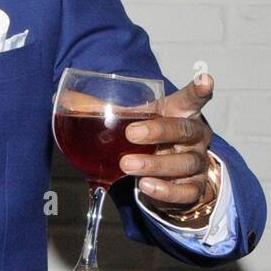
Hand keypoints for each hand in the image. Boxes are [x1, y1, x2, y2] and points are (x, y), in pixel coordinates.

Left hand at [118, 74, 216, 216]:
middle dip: (159, 131)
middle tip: (131, 134)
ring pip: (185, 163)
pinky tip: (146, 186)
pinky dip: (165, 190)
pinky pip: (185, 192)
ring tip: (127, 165)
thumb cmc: (151, 139)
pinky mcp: (194, 189)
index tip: (205, 79)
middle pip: (184, 130)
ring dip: (155, 165)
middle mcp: (194, 137)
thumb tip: (64, 98)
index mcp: (180, 114)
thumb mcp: (134, 121)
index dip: (199, 89)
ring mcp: (197, 163)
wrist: (169, 176)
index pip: (192, 99)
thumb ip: (106, 111)